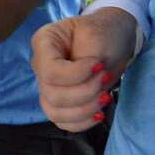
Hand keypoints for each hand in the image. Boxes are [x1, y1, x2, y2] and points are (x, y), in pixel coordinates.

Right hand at [31, 7, 138, 131]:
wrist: (113, 42)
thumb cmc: (103, 32)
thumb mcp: (95, 34)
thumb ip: (87, 56)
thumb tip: (84, 80)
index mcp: (44, 43)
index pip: (50, 71)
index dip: (76, 75)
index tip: (99, 65)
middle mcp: (41, 66)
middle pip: (52, 95)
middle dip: (85, 92)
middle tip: (105, 77)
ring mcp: (48, 86)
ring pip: (55, 112)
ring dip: (85, 109)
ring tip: (105, 96)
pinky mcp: (59, 103)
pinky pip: (64, 122)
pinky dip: (83, 122)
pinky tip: (99, 112)